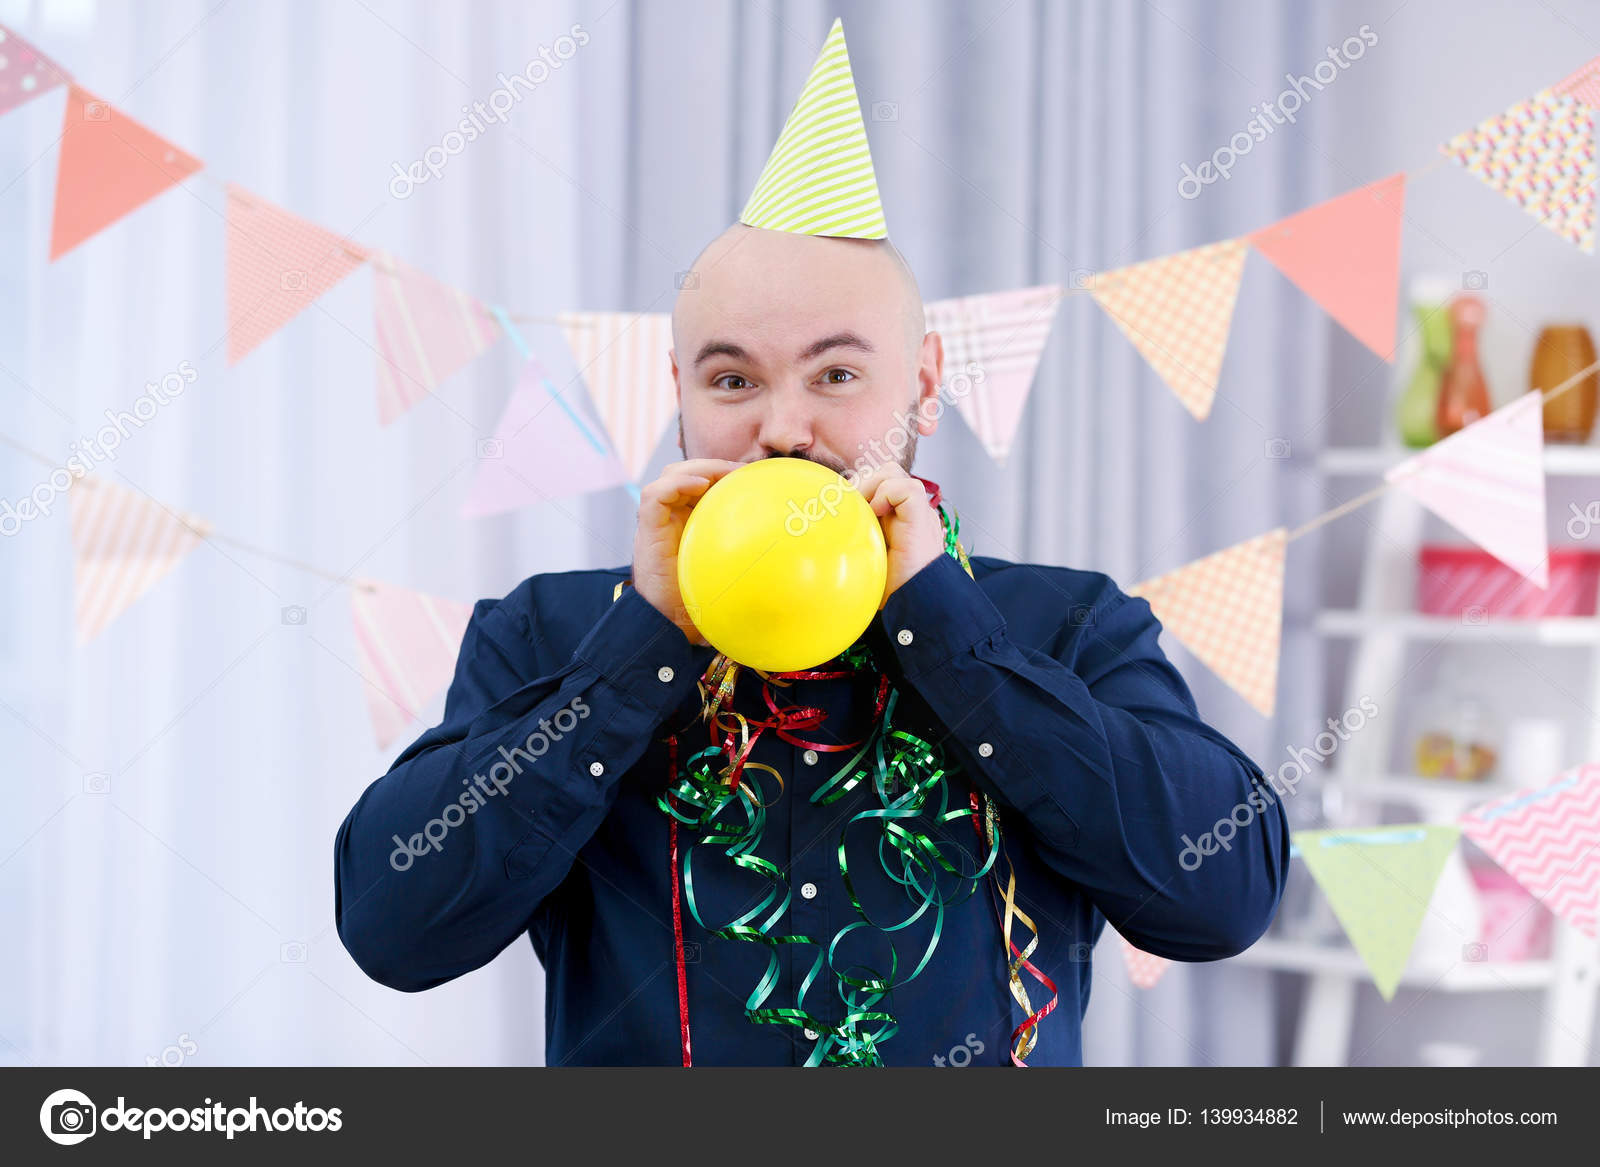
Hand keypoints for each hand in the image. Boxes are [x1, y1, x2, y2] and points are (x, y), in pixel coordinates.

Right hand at [632, 458, 742, 643]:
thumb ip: (747, 552)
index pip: (703, 482)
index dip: (725, 472)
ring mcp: (658, 522)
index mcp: (690, 521)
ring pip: (670, 475)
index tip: (754, 476)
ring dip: (698, 468)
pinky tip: (701, 484)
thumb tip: (790, 550)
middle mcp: (672, 517)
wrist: (669, 624)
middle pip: (688, 473)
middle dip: (715, 466)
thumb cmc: (701, 601)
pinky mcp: (647, 530)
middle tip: (742, 471)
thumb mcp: (731, 568)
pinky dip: (676, 483)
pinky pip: (654, 495)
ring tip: (723, 474)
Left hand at [852, 463, 944, 603]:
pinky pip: (907, 488)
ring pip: (893, 473)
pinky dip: (886, 496)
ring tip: (865, 512)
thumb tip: (821, 522)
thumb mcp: (862, 553)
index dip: (858, 487)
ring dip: (872, 487)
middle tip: (851, 509)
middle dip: (862, 484)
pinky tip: (876, 516)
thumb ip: (852, 533)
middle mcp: (907, 511)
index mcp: (895, 517)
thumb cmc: (887, 586)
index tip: (843, 507)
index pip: (875, 481)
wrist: (912, 603)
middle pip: (883, 472)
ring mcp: (917, 512)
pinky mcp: (922, 517)